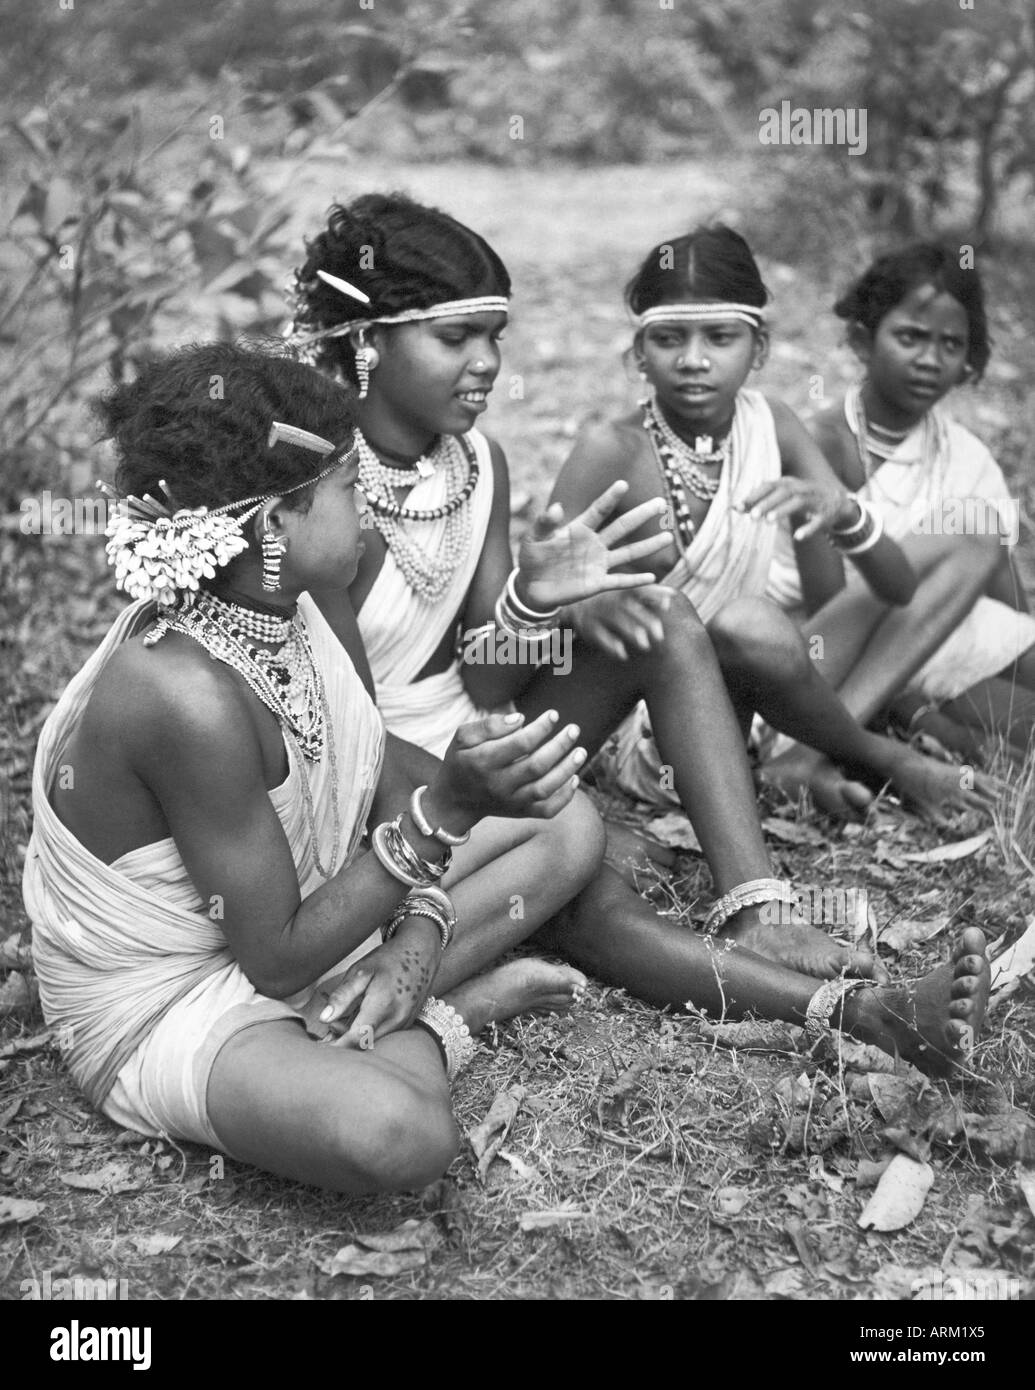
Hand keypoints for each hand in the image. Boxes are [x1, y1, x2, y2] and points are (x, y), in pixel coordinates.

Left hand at [313, 918, 440, 1048]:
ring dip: (357, 1037)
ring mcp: (404, 1023)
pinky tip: (361, 1018)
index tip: (320, 1047)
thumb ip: (342, 996)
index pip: (356, 1039)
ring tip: (344, 1020)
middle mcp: (397, 1019)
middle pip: (364, 1044)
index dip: (337, 1046)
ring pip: (374, 1042)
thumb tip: (324, 1019)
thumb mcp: (360, 971)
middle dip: (344, 1041)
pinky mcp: (408, 1023)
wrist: (421, 952)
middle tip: (330, 1028)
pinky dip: (369, 1032)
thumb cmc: (388, 959)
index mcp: (382, 1006)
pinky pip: (384, 1035)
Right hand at [429, 709, 586, 824]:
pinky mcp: (520, 812)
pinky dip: (564, 797)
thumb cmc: (461, 761)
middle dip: (559, 746)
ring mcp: (511, 802)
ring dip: (567, 769)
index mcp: (484, 762)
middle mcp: (499, 785)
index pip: (519, 744)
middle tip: (574, 729)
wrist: (455, 802)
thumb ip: (488, 726)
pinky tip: (574, 778)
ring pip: (545, 788)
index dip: (540, 728)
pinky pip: (547, 810)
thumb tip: (521, 719)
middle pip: (536, 766)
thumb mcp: (463, 738)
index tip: (554, 715)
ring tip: (581, 751)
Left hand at [515, 481, 671, 610]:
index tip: (623, 484)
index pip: (599, 510)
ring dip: (648, 546)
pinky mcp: (597, 583)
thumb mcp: (532, 539)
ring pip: (628, 553)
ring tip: (668, 536)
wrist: (531, 587)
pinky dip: (635, 580)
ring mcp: (598, 564)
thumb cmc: (533, 559)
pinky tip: (652, 577)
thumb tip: (556, 507)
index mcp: (579, 529)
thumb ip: (544, 523)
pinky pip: (620, 581)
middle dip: (640, 516)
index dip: (610, 498)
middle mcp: (594, 544)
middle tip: (661, 503)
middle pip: (622, 527)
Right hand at [569, 585, 674, 660]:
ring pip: (614, 619)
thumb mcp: (623, 593)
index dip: (654, 593)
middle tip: (660, 635)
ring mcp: (596, 611)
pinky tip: (623, 655)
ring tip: (645, 644)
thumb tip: (672, 596)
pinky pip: (598, 634)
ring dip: (630, 631)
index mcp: (620, 589)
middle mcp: (608, 597)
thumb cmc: (607, 601)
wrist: (572, 606)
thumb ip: (647, 594)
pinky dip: (610, 645)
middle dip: (645, 619)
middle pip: (628, 606)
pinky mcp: (586, 625)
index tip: (669, 603)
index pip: (639, 588)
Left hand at [736, 478, 854, 541]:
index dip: (754, 495)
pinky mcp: (825, 515)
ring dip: (783, 511)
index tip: (739, 508)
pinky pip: (817, 521)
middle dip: (766, 503)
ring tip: (769, 521)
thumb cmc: (802, 500)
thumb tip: (734, 507)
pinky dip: (808, 528)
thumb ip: (761, 501)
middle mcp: (801, 489)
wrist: (838, 502)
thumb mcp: (782, 497)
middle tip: (752, 516)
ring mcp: (814, 501)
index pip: (769, 486)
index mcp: (789, 484)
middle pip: (782, 492)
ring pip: (798, 503)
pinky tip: (798, 536)